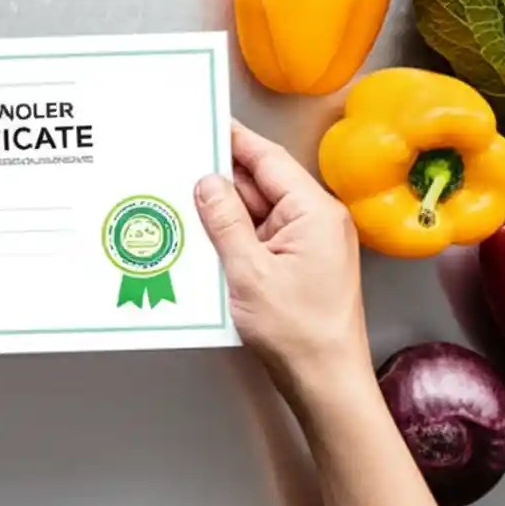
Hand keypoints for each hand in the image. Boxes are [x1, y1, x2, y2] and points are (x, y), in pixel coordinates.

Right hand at [194, 121, 370, 399]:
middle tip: (178, 165)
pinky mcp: (299, 264)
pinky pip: (260, 236)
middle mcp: (317, 221)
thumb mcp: (249, 273)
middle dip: (220, 178)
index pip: (268, 160)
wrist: (326, 383)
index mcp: (315, 212)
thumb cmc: (299, 334)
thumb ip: (225, 221)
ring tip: (180, 203)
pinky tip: (203, 238)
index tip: (204, 122)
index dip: (234, 139)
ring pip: (257, 212)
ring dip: (223, 211)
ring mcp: (308, 243)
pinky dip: (232, 235)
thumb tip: (206, 182)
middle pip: (261, 184)